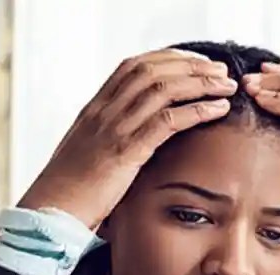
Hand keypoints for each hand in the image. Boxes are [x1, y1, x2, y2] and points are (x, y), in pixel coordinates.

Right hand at [17, 48, 236, 229]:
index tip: (196, 62)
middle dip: (191, 66)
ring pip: (162, 89)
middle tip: (221, 69)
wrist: (51, 210)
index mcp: (95, 108)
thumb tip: (141, 133)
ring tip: (228, 86)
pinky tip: (218, 109)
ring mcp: (113, 129)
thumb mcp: (91, 153)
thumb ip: (111, 136)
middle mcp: (104, 111)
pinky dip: (197, 111)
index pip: (133, 66)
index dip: (168, 59)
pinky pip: (166, 121)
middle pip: (152, 70)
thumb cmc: (74, 190)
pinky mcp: (125, 151)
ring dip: (201, 84)